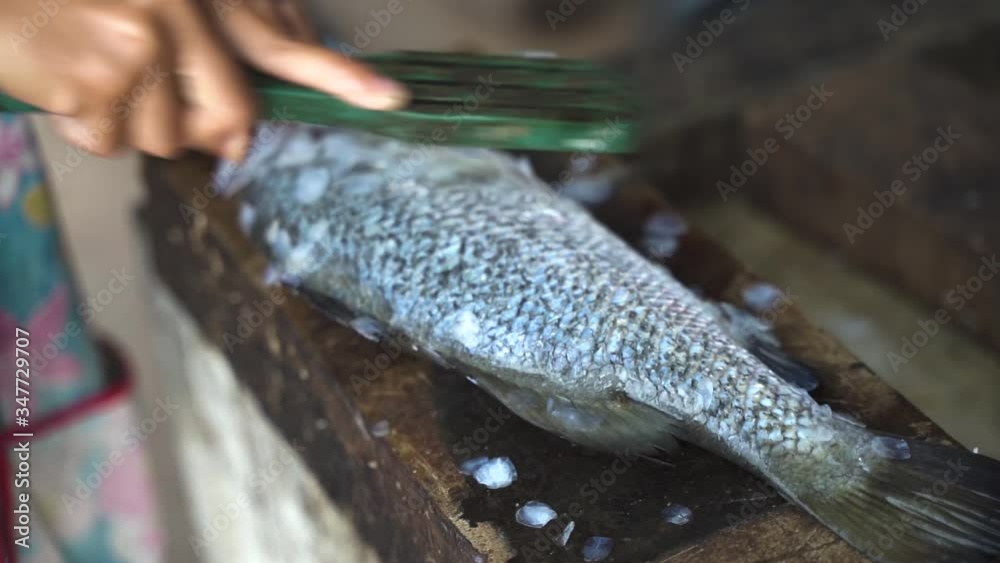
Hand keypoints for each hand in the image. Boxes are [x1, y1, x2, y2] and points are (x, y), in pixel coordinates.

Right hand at [0, 0, 408, 159]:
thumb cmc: (66, 6)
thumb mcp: (148, 14)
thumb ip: (200, 61)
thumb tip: (233, 138)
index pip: (282, 45)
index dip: (339, 77)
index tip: (389, 97)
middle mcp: (177, 11)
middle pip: (227, 118)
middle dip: (191, 129)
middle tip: (139, 91)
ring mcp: (139, 44)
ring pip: (166, 139)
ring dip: (124, 122)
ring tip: (86, 72)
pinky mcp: (98, 78)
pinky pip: (110, 140)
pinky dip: (82, 125)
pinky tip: (59, 82)